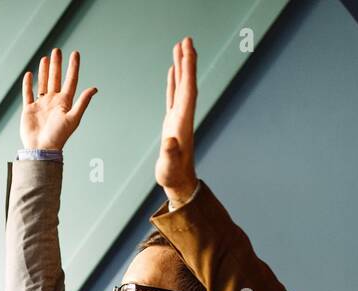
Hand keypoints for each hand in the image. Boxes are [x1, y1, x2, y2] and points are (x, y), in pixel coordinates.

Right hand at [19, 48, 97, 150]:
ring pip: (43, 83)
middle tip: (57, 50)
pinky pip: (28, 93)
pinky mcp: (29, 109)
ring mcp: (41, 105)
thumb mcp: (73, 118)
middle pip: (56, 78)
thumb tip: (94, 88)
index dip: (73, 67)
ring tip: (46, 58)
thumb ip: (82, 102)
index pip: (70, 81)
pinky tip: (29, 74)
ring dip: (44, 71)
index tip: (75, 53)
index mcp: (65, 103)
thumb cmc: (58, 137)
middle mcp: (53, 102)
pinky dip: (28, 84)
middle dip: (57, 64)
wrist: (41, 149)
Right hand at [156, 37, 198, 205]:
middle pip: (187, 83)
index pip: (187, 90)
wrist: (179, 184)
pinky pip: (174, 96)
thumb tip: (170, 141)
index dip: (187, 69)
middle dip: (187, 61)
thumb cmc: (173, 176)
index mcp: (182, 121)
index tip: (187, 50)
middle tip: (186, 39)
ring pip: (181, 86)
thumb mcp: (169, 166)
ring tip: (180, 48)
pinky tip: (173, 72)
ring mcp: (178, 118)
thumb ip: (170, 153)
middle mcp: (183, 116)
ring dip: (182, 67)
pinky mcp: (172, 123)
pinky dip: (174, 82)